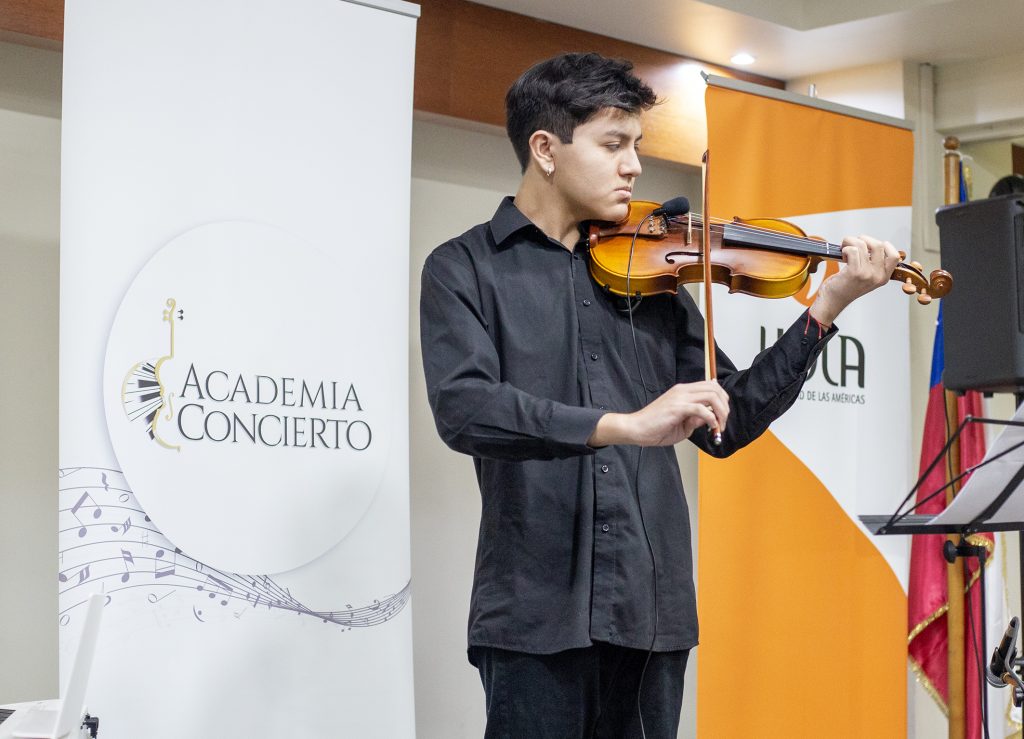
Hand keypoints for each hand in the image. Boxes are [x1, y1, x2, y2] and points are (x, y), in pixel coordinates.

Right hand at [588, 380, 728, 446]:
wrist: (636, 429)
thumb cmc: (655, 428)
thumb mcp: (682, 424)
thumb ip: (696, 419)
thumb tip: (710, 418)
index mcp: (683, 391)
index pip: (710, 386)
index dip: (722, 399)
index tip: (722, 416)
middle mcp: (682, 390)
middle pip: (715, 388)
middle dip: (725, 406)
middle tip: (723, 422)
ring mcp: (680, 397)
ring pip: (711, 396)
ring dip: (721, 412)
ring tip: (718, 426)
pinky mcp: (677, 408)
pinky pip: (702, 409)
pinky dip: (711, 419)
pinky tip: (710, 427)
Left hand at [809, 234, 899, 325]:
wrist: (832, 301)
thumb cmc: (845, 287)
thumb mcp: (867, 278)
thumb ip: (873, 264)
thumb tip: (870, 243)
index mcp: (883, 277)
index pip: (895, 256)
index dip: (883, 245)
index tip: (870, 247)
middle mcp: (878, 276)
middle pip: (879, 245)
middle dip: (863, 239)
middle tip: (853, 245)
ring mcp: (867, 274)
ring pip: (862, 245)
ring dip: (850, 242)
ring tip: (845, 250)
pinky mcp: (854, 272)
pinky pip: (852, 250)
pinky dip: (845, 248)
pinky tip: (842, 255)